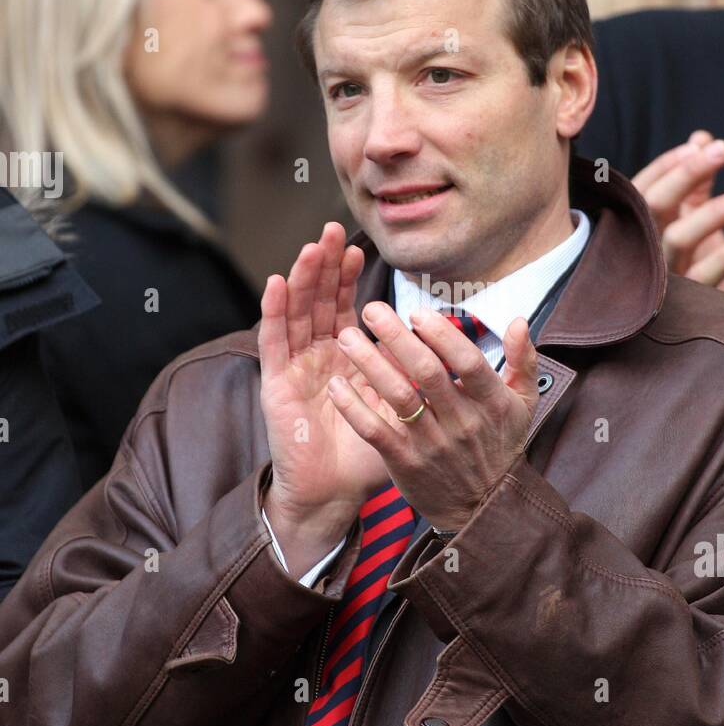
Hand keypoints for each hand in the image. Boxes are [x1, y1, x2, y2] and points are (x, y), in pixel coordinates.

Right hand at [258, 223, 398, 546]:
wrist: (333, 494)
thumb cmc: (367, 454)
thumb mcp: (400, 406)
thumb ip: (416, 377)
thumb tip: (447, 349)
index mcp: (344, 358)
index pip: (344, 307)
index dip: (348, 277)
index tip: (360, 247)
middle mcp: (316, 356)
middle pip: (318, 300)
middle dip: (324, 266)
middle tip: (332, 231)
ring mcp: (294, 368)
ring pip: (295, 312)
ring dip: (301, 278)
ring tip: (310, 247)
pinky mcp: (275, 385)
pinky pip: (273, 342)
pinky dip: (273, 311)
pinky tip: (277, 283)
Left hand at [326, 302, 538, 532]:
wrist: (484, 507)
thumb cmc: (499, 444)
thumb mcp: (523, 403)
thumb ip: (523, 360)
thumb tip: (517, 320)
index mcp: (491, 402)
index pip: (468, 362)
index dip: (442, 335)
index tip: (417, 312)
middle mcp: (462, 422)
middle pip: (427, 373)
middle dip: (397, 338)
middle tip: (371, 310)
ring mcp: (432, 444)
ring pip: (398, 398)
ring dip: (370, 364)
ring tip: (346, 337)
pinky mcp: (406, 463)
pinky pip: (376, 432)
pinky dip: (355, 408)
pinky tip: (336, 384)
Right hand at [633, 131, 723, 292]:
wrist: (670, 336)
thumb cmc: (678, 268)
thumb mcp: (683, 221)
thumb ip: (691, 183)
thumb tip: (701, 138)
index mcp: (635, 229)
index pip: (642, 189)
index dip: (669, 166)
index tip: (699, 145)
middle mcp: (640, 251)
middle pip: (655, 207)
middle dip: (688, 174)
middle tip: (723, 149)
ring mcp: (659, 278)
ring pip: (678, 239)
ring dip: (715, 213)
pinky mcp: (682, 307)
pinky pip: (704, 278)